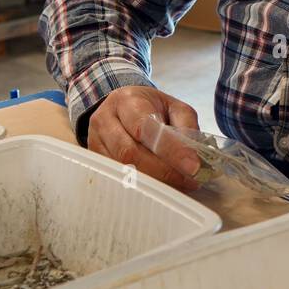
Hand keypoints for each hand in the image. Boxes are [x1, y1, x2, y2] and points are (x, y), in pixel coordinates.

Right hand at [86, 85, 201, 190]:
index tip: (193, 166)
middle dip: (163, 171)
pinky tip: (160, 187)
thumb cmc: (151, 107)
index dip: (170, 149)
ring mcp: (95, 141)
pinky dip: (140, 185)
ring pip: (121, 168)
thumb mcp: (173, 106)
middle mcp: (105, 120)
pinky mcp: (95, 159)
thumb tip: (194, 154)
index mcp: (127, 100)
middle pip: (130, 153)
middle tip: (189, 180)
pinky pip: (115, 177)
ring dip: (153, 181)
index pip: (145, 127)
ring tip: (179, 185)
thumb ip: (186, 125)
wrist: (122, 106)